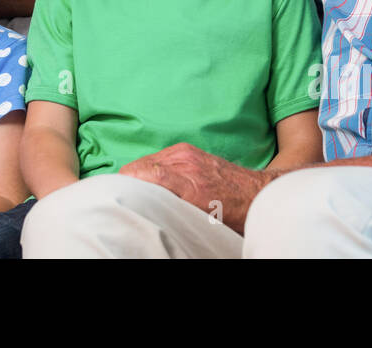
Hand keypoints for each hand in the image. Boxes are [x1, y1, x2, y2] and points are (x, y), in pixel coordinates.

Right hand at [119, 143, 277, 233]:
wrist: (258, 193)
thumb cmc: (233, 213)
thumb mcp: (204, 222)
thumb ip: (175, 212)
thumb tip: (151, 214)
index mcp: (191, 187)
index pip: (148, 175)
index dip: (126, 182)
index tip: (113, 194)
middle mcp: (187, 165)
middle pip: (141, 167)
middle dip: (126, 181)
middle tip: (116, 197)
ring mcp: (186, 154)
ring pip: (146, 161)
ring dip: (136, 174)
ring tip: (130, 190)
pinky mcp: (186, 149)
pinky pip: (157, 157)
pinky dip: (148, 168)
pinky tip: (148, 181)